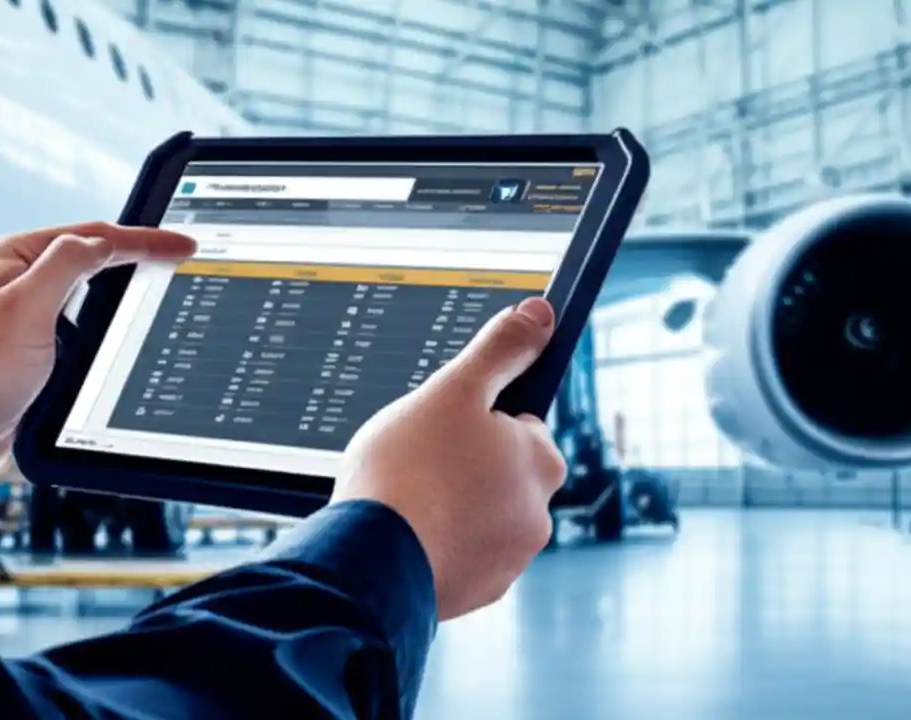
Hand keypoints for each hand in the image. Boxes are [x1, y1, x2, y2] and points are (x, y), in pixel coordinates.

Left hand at [0, 223, 195, 490]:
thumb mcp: (25, 306)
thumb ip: (66, 265)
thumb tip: (104, 241)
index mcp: (14, 259)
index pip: (92, 237)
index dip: (144, 240)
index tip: (182, 245)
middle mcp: (21, 284)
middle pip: (96, 261)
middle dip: (139, 260)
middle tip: (180, 261)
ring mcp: (30, 319)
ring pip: (93, 299)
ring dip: (124, 298)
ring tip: (162, 292)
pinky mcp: (37, 354)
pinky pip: (85, 334)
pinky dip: (110, 333)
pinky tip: (126, 341)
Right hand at [332, 297, 566, 620]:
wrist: (369, 562)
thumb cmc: (407, 472)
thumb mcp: (453, 390)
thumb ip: (499, 350)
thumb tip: (540, 315)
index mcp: (541, 461)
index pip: (520, 424)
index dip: (479, 419)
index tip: (447, 427)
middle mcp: (538, 514)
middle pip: (501, 471)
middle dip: (467, 464)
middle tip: (419, 461)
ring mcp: (509, 559)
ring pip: (480, 515)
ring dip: (452, 506)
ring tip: (407, 499)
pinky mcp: (476, 591)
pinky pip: (461, 555)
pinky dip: (438, 543)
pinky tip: (407, 534)